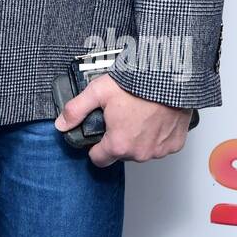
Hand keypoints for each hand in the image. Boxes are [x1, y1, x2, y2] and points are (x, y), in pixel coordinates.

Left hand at [53, 74, 193, 167]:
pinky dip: (157, 135)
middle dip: (119, 139)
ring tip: (138, 115)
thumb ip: (76, 110)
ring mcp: (159, 150)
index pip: (99, 159)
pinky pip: (161, 145)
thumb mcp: (98, 91)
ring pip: (141, 150)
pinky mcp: (175, 144)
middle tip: (120, 117)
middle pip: (121, 154)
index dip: (96, 147)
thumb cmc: (138, 84)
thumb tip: (61, 124)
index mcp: (119, 145)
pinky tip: (154, 118)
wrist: (170, 77)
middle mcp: (140, 153)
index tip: (99, 134)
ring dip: (138, 138)